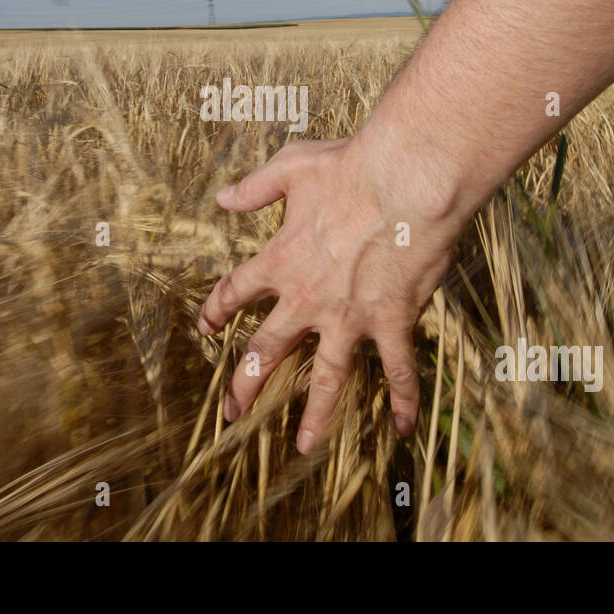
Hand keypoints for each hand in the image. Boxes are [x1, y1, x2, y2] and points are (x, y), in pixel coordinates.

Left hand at [199, 130, 468, 452]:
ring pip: (327, 378)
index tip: (207, 329)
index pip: (235, 293)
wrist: (406, 180)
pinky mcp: (392, 321)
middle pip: (266, 351)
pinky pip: (398, 370)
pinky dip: (404, 400)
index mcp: (280, 261)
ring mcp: (350, 316)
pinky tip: (405, 427)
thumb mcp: (291, 167)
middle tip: (233, 412)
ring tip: (304, 445)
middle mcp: (308, 297)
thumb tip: (222, 196)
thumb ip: (255, 187)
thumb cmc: (351, 167)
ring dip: (315, 415)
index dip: (216, 312)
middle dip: (246, 384)